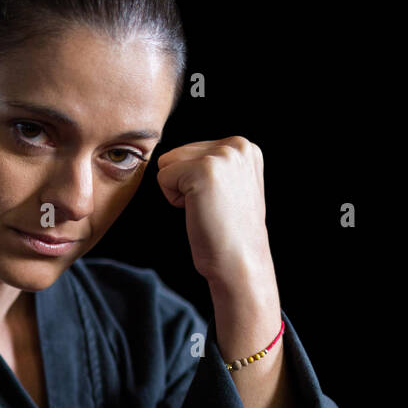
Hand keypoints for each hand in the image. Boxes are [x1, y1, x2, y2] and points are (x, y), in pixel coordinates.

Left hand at [155, 135, 274, 291]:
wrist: (239, 262)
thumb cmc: (229, 233)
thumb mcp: (231, 186)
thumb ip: (216, 164)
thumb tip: (177, 156)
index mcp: (244, 147)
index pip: (191, 151)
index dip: (195, 181)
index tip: (220, 202)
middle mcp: (237, 145)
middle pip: (177, 153)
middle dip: (185, 183)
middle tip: (212, 208)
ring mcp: (222, 155)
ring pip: (168, 163)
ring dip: (179, 191)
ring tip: (207, 209)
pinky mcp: (204, 169)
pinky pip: (163, 177)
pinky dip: (173, 200)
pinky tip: (199, 212)